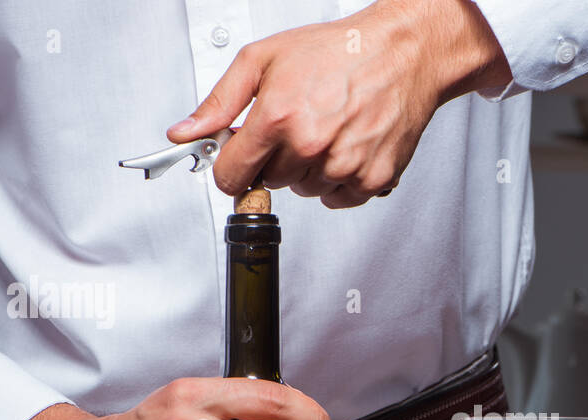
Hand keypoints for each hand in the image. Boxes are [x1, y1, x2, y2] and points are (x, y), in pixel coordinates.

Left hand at [166, 0, 510, 208]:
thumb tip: (185, 132)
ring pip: (304, 192)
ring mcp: (342, 165)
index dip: (232, 168)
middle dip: (276, 159)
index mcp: (278, 117)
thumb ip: (220, 102)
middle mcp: (310, 145)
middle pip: (270, 183)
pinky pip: (337, 199)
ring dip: (308, 170)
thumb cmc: (339, 52)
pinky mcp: (371, 179)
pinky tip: (344, 148)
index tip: (240, 159)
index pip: (232, 176)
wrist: (401, 54)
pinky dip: (338, 181)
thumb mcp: (263, 60)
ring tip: (325, 132)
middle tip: (296, 127)